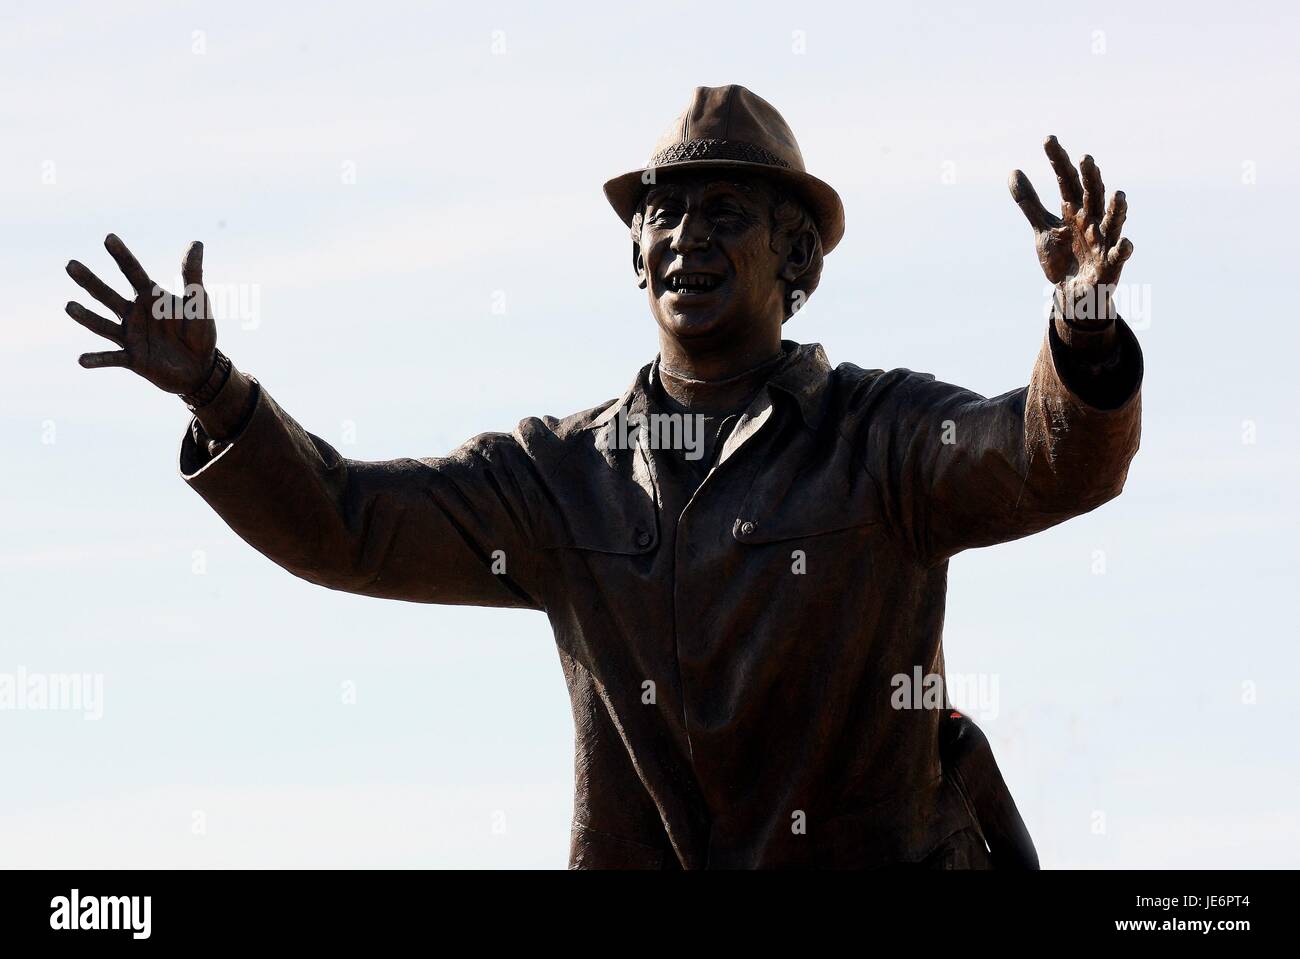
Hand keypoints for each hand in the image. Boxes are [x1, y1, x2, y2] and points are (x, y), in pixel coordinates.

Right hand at [65, 234, 215, 393]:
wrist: (201, 366)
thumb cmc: (198, 330)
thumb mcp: (198, 301)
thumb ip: (193, 274)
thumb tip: (197, 242)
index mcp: (149, 296)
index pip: (133, 271)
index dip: (122, 255)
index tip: (109, 237)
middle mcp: (133, 313)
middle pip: (107, 294)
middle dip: (89, 280)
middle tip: (70, 264)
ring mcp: (130, 336)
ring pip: (102, 324)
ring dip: (86, 316)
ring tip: (69, 306)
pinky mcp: (132, 359)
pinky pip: (112, 358)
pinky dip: (98, 359)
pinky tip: (82, 360)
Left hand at [1009, 137, 1132, 328]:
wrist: (1072, 292)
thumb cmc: (1063, 257)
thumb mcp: (1043, 228)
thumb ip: (1030, 202)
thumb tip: (1013, 171)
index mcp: (1074, 210)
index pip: (1067, 180)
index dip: (1058, 161)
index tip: (1047, 139)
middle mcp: (1092, 220)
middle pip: (1092, 195)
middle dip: (1091, 179)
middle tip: (1086, 159)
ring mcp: (1104, 240)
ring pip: (1113, 222)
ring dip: (1116, 209)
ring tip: (1118, 194)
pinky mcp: (1111, 264)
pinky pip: (1119, 256)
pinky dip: (1123, 250)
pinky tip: (1126, 244)